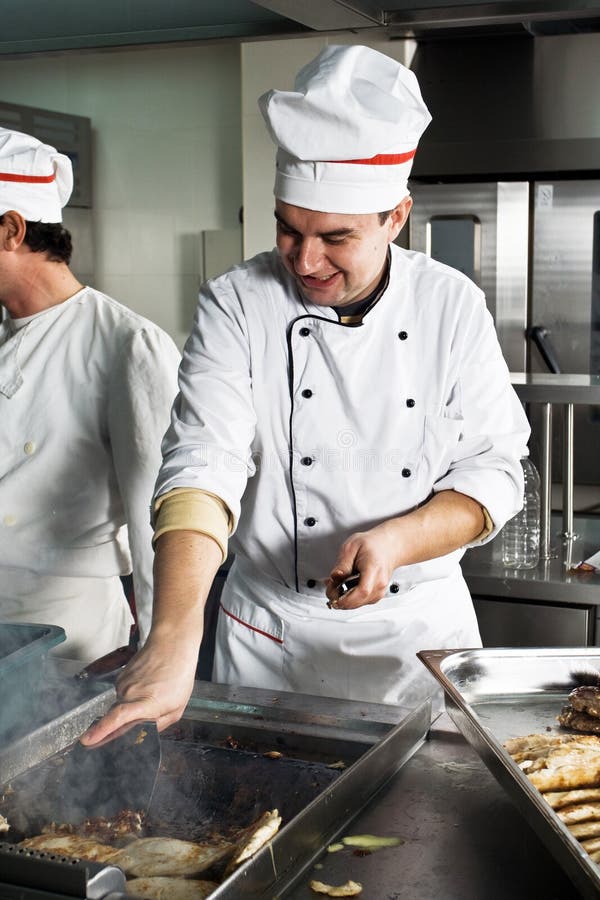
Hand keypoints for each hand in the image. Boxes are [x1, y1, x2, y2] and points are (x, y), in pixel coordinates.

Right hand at [80, 633, 198, 745]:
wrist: (172, 644)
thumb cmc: (178, 673)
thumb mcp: (177, 707)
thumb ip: (159, 724)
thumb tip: (146, 732)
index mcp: (145, 703)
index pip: (117, 718)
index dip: (101, 730)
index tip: (87, 739)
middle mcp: (130, 693)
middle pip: (116, 717)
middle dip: (121, 725)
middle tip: (141, 716)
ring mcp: (123, 684)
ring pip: (121, 705)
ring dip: (132, 706)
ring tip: (153, 693)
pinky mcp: (120, 677)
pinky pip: (123, 693)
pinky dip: (133, 694)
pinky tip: (148, 686)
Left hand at [324, 521, 401, 609]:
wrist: (387, 547)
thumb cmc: (372, 545)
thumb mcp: (351, 546)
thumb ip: (342, 563)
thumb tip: (335, 577)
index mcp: (374, 569)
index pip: (363, 591)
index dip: (345, 598)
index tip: (332, 596)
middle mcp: (379, 584)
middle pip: (358, 601)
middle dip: (339, 598)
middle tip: (330, 586)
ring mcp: (379, 591)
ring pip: (357, 604)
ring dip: (343, 598)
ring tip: (336, 584)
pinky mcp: (375, 596)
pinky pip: (359, 602)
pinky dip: (349, 598)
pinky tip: (344, 587)